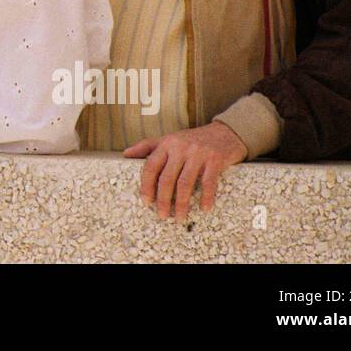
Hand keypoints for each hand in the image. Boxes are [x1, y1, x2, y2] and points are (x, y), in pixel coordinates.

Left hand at [124, 121, 247, 218]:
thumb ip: (147, 146)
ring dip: (181, 203)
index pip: (151, 166)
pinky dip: (205, 197)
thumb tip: (125, 154)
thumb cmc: (193, 140)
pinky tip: (204, 208)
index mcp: (167, 143)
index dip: (146, 185)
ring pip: (185, 183)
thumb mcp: (169, 139)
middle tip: (162, 215)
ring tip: (179, 217)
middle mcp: (180, 148)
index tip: (146, 202)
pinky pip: (208, 182)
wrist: (225, 133)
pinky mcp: (215, 160)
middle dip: (163, 199)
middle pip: (167, 178)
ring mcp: (198, 154)